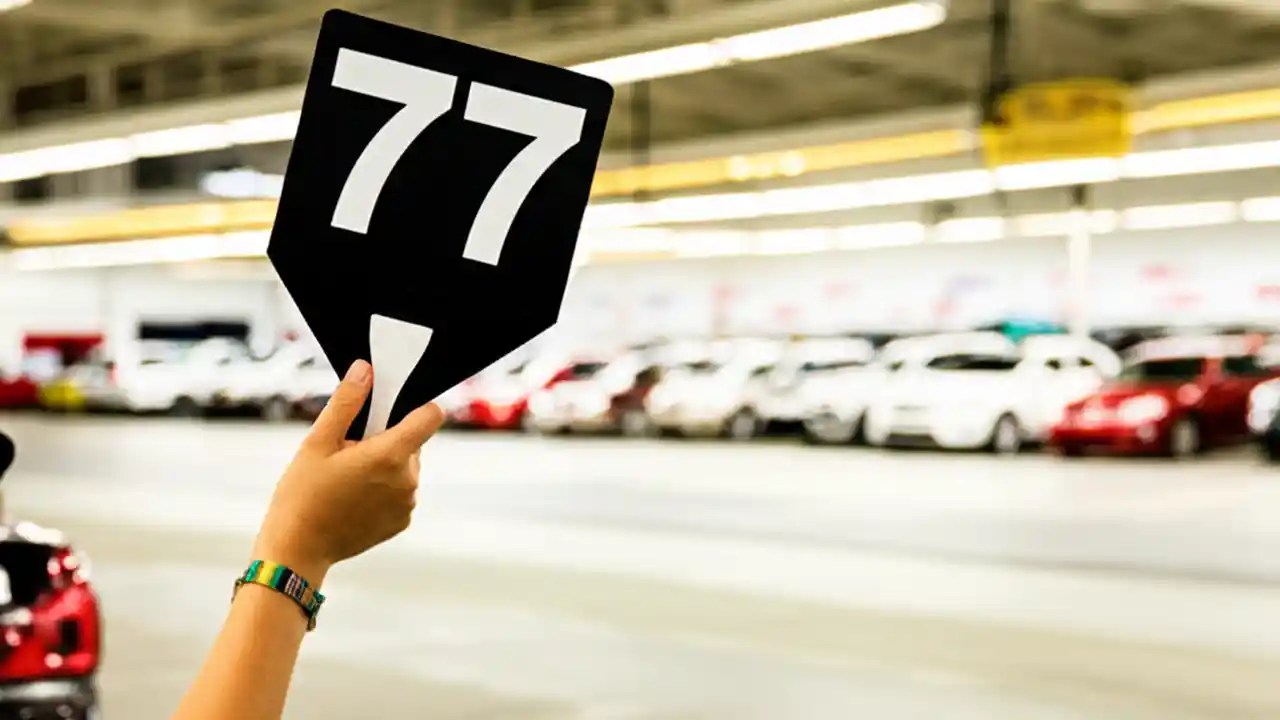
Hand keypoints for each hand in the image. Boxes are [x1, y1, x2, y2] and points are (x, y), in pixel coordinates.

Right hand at [253, 359, 443, 583]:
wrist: (297, 549)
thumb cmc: (302, 495)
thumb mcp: (317, 441)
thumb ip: (346, 402)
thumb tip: (365, 370)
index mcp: (390, 455)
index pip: (431, 416)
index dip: (417, 407)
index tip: (392, 410)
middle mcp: (408, 480)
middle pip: (412, 442)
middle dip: (386, 439)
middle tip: (349, 451)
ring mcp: (407, 503)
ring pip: (405, 467)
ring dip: (385, 465)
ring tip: (347, 478)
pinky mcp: (402, 521)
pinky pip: (400, 492)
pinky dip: (383, 489)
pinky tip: (353, 497)